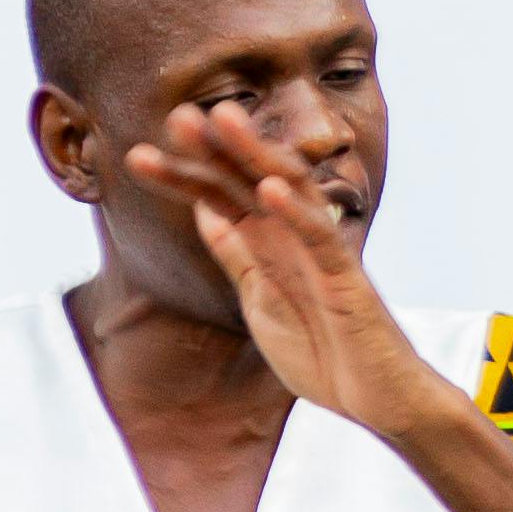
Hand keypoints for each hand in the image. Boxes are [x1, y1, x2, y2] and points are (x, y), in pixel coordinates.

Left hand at [121, 103, 431, 433]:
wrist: (373, 396)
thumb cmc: (322, 348)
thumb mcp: (260, 300)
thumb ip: (237, 254)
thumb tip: (206, 210)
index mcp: (269, 243)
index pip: (221, 198)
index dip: (184, 176)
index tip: (139, 155)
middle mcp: (293, 236)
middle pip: (249, 180)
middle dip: (214, 149)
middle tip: (176, 115)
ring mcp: (320, 251)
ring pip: (288, 189)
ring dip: (254, 154)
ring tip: (222, 119)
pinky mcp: (346, 276)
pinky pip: (320, 237)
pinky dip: (294, 210)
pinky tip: (268, 187)